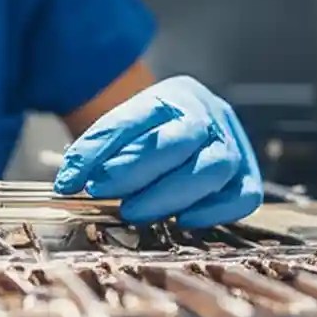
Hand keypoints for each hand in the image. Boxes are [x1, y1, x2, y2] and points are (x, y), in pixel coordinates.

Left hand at [53, 76, 261, 226]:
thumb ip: (94, 151)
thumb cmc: (150, 131)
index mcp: (172, 96)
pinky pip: (243, 195)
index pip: (134, 119)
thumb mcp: (119, 129)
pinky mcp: (247, 175)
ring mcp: (233, 143)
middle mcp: (208, 115)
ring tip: (135, 211)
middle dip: (137, 171)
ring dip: (171, 195)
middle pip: (180, 141)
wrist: (187, 125)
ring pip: (214, 167)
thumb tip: (69, 183)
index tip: (75, 180)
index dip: (102, 150)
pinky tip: (182, 221)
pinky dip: (214, 211)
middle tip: (104, 193)